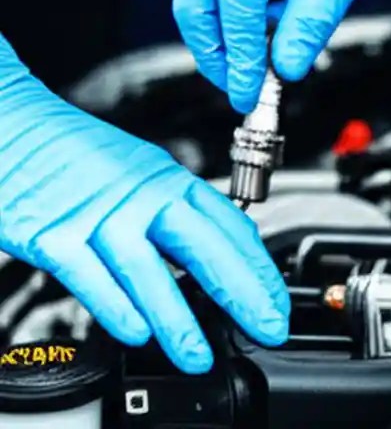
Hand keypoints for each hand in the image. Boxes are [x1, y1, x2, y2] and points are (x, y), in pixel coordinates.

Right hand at [0, 36, 288, 372]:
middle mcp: (140, 195)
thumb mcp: (141, 173)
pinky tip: (136, 333)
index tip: (277, 301)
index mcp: (169, 180)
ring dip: (177, 319)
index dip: (260, 268)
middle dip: (242, 292)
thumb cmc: (75, 153)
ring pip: (147, 271)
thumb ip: (177, 212)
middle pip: (203, 247)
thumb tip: (222, 252)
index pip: (230, 226)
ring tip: (198, 353)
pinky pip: (89, 277)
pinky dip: (116, 307)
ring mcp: (97, 215)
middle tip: (266, 326)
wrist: (12, 123)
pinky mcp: (52, 234)